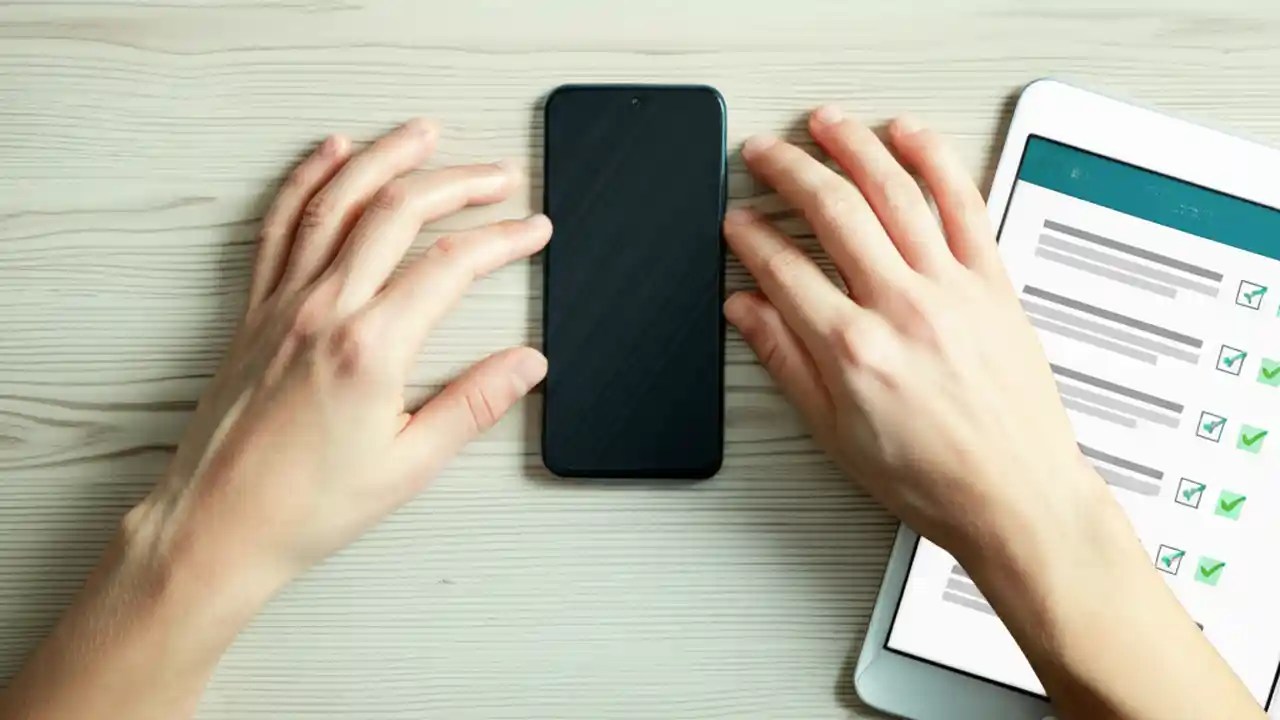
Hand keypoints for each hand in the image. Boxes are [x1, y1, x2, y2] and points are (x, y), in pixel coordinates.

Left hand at [1, 119, 552, 719]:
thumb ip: (473, 404)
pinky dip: (307, 180)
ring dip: (384, 157)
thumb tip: (527, 365)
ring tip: (422, 134)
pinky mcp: (255, 309)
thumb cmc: (305, 505)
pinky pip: (281, 225)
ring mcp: (283, 302)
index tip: (533, 229)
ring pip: (337, 201)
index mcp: (370, 348)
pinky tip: (329, 155)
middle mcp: (323, 309)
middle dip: (457, 182)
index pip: (451, 265)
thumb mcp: (409, 465)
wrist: (217, 524)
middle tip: (498, 176)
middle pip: (398, 212)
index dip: (502, 239)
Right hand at [724, 107, 1262, 719]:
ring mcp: (951, 289)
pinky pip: (962, 204)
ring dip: (852, 147)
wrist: (1016, 497)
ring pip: (893, 192)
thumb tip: (746, 312)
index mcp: (853, 350)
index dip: (750, 238)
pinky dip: (933, 160)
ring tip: (824, 124)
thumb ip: (784, 360)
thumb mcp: (834, 432)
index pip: (783, 268)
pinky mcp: (992, 283)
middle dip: (787, 171)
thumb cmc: (934, 479)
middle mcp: (901, 308)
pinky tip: (907, 137)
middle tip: (762, 154)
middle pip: (832, 211)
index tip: (737, 222)